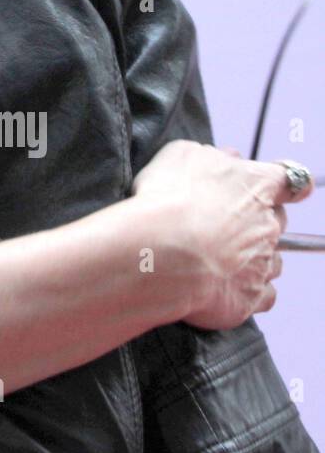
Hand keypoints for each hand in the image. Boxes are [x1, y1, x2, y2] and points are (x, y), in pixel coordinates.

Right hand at [132, 140, 309, 330]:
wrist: (163, 253)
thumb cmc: (169, 198)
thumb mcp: (179, 155)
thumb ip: (209, 156)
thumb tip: (226, 157)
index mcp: (256, 185)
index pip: (290, 181)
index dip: (289, 185)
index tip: (288, 188)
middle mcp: (268, 224)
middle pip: (277, 220)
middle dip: (257, 220)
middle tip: (221, 222)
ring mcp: (263, 262)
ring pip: (271, 259)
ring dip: (253, 257)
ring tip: (217, 258)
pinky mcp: (252, 297)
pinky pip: (264, 294)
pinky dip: (249, 290)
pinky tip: (226, 285)